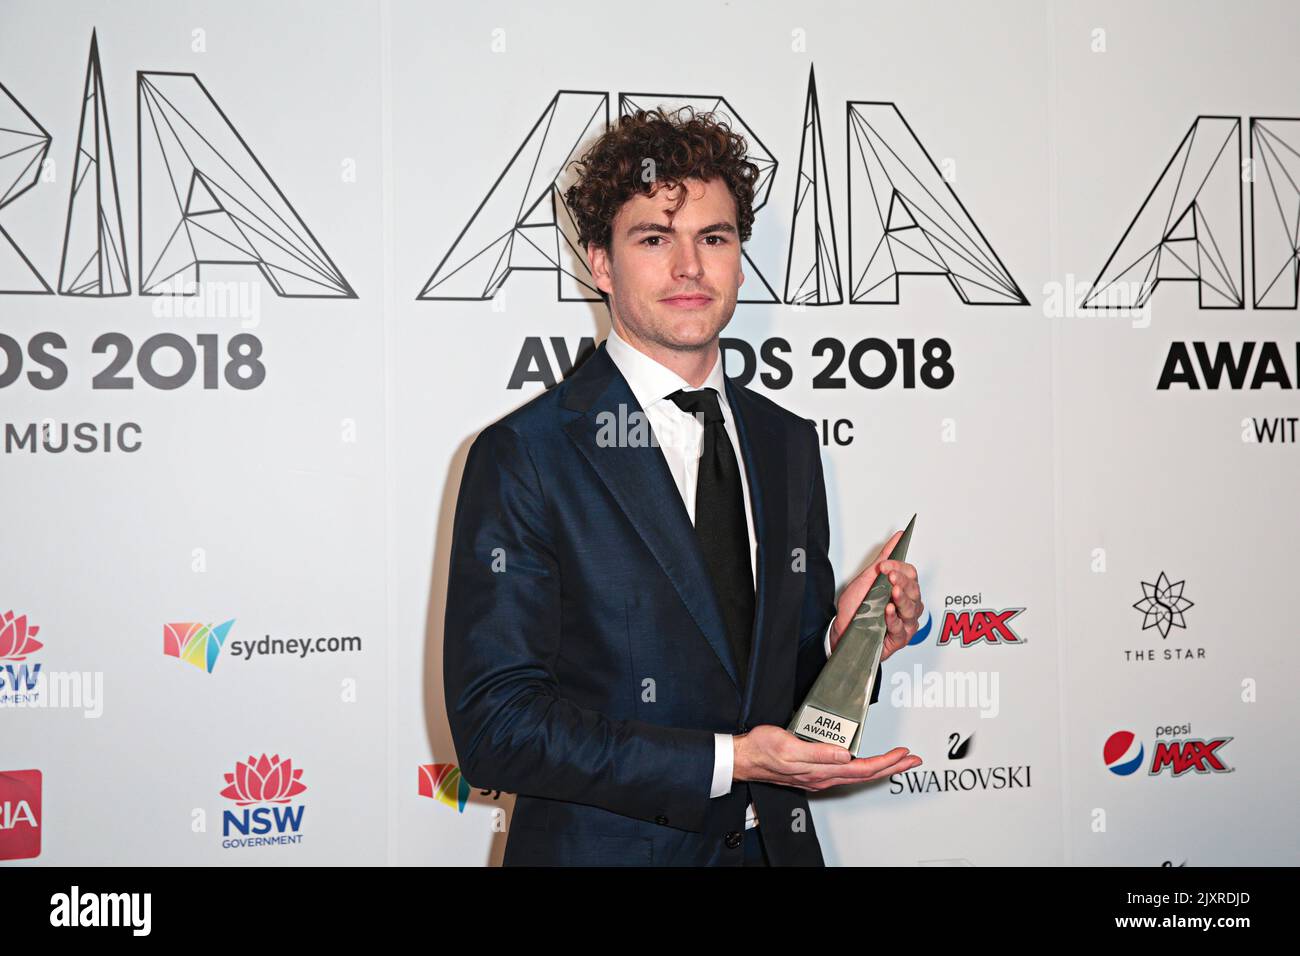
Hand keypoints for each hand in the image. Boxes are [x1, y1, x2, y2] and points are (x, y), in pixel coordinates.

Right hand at [733, 725, 921, 789]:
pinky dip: (864, 765)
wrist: (745, 758)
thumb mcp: (789, 747)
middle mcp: (824, 775)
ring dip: (881, 766)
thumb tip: (845, 753)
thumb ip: (818, 752)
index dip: (886, 761)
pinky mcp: (814, 769)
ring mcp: (819, 774)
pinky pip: (847, 771)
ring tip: (897, 760)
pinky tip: (866, 761)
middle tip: (912, 759)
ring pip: (858, 773)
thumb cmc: (763, 750)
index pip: (863, 768)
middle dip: (892, 766)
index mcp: (821, 771)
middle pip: (866, 773)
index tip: (903, 753)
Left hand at [830, 528, 923, 662]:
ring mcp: (904, 622)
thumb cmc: (857, 606)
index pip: (911, 575)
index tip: (885, 566)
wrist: (841, 629)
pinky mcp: (899, 638)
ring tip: (893, 593)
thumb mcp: (867, 577)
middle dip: (903, 582)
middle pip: (915, 591)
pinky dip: (895, 619)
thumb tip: (898, 536)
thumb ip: (885, 558)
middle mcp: (906, 605)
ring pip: (912, 610)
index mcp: (901, 589)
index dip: (900, 568)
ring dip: (903, 599)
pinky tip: (888, 611)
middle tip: (891, 576)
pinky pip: (902, 629)